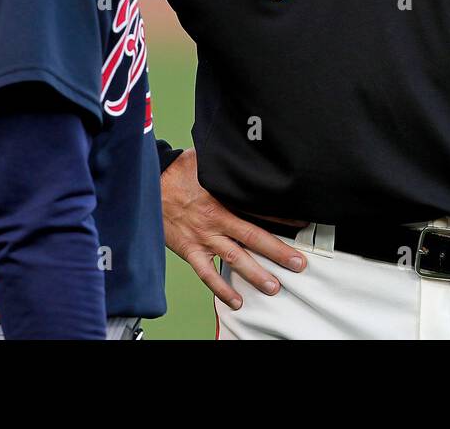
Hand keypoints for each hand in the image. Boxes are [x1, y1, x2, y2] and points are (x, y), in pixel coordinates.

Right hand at [161, 148, 305, 308]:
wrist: (148, 185)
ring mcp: (203, 238)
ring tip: (274, 286)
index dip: (282, 217)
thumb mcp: (204, 159)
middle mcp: (216, 220)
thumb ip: (227, 162)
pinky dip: (222, 289)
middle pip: (253, 237)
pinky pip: (207, 274)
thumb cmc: (177, 171)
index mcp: (223, 198)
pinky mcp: (190, 250)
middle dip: (277, 251)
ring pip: (234, 259)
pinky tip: (237, 301)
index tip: (302, 224)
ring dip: (255, 274)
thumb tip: (246, 149)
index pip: (258, 209)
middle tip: (298, 263)